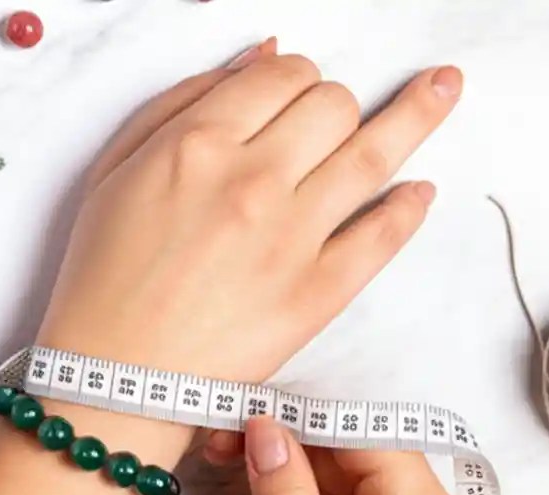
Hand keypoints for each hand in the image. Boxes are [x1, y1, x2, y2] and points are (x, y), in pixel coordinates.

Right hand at [39, 39, 462, 384]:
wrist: (114, 379)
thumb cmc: (102, 277)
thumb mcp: (112, 171)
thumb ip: (182, 103)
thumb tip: (258, 60)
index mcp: (198, 144)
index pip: (281, 76)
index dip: (293, 75)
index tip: (292, 91)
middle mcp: (253, 181)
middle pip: (332, 105)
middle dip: (332, 102)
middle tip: (322, 124)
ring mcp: (293, 238)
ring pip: (374, 152)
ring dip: (418, 111)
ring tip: (446, 86)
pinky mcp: (318, 293)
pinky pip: (382, 236)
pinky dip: (409, 207)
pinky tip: (421, 189)